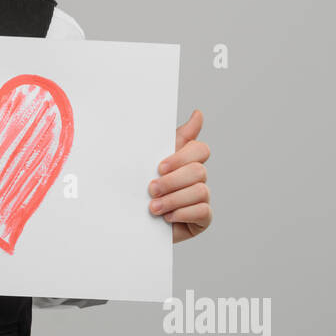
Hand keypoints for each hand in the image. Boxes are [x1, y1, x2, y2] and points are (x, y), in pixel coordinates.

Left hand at [148, 109, 210, 243]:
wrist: (132, 222)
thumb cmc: (140, 187)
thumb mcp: (150, 160)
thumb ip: (175, 137)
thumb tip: (198, 114)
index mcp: (186, 160)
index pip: (200, 149)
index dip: (181, 157)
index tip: (159, 166)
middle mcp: (197, 178)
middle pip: (199, 171)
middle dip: (172, 181)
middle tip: (151, 189)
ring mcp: (201, 198)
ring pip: (201, 191)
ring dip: (174, 199)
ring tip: (153, 207)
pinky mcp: (202, 218)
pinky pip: (203, 211)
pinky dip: (183, 213)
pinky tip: (167, 217)